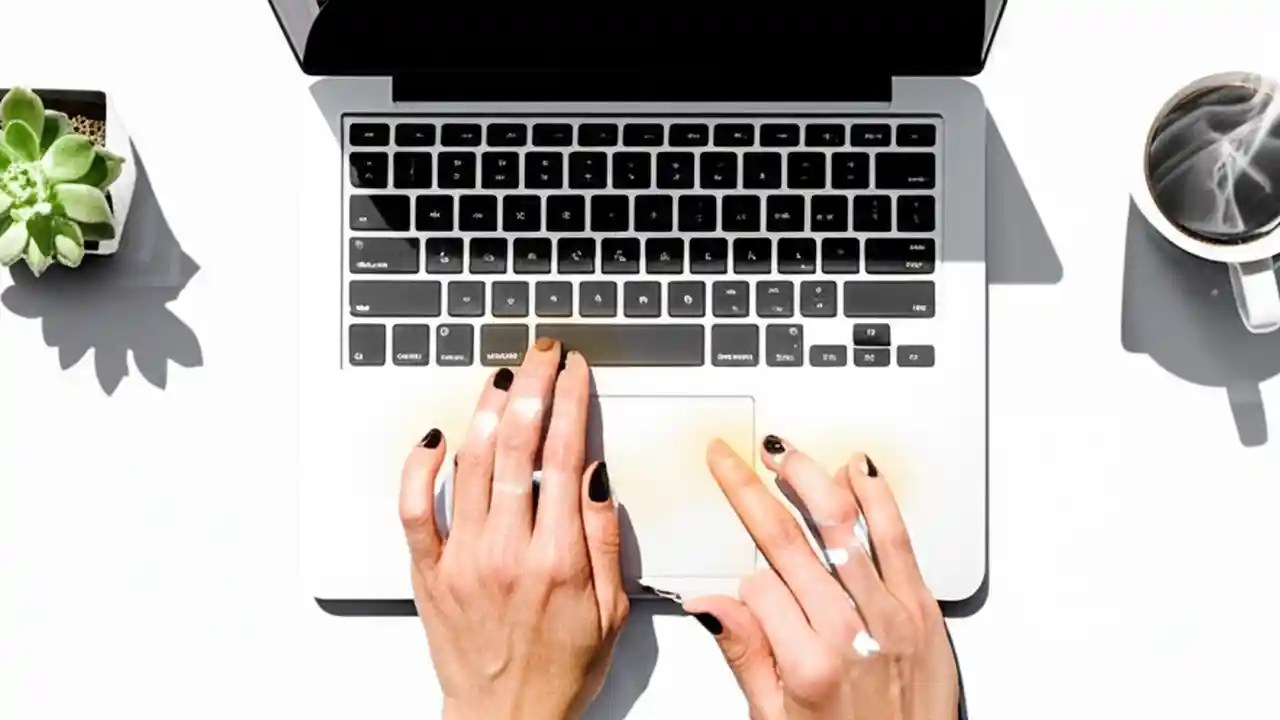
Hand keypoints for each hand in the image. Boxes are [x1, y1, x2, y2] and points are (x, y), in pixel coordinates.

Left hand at [398, 339, 629, 719]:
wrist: (505, 719)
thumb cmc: (561, 670)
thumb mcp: (613, 610)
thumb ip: (604, 537)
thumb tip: (597, 472)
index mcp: (559, 557)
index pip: (565, 454)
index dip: (571, 400)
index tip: (575, 370)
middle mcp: (507, 549)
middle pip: (518, 443)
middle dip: (533, 386)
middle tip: (541, 353)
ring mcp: (463, 556)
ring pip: (471, 461)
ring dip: (487, 408)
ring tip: (503, 376)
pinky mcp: (429, 569)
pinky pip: (415, 506)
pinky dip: (420, 465)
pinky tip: (436, 436)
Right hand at [684, 437, 958, 719]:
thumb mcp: (775, 719)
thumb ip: (745, 654)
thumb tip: (706, 605)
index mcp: (807, 666)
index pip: (756, 587)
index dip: (742, 582)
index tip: (745, 591)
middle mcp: (849, 634)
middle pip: (786, 540)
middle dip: (749, 489)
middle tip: (727, 458)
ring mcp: (891, 616)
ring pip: (840, 525)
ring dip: (806, 478)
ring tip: (782, 451)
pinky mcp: (923, 608)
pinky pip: (897, 538)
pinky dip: (876, 497)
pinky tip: (857, 470)